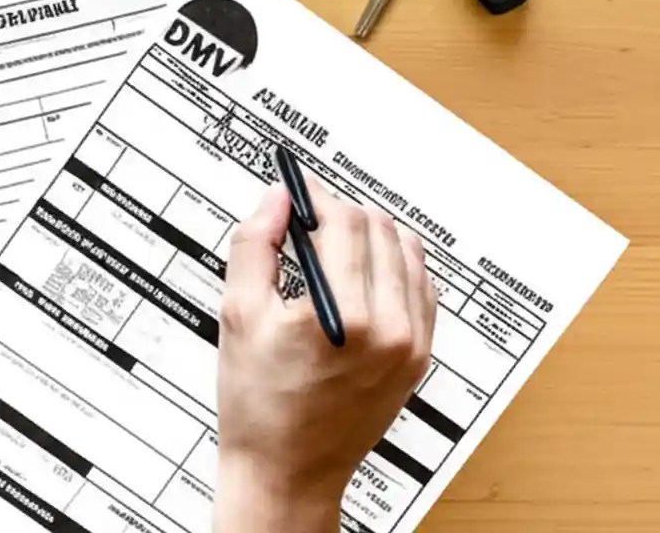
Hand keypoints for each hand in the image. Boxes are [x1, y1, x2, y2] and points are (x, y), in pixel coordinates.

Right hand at [214, 180, 436, 531]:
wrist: (288, 471)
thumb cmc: (260, 406)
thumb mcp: (238, 317)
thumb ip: (253, 247)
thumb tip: (275, 200)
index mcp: (345, 317)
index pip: (343, 221)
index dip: (315, 195)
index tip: (295, 188)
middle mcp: (390, 328)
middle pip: (377, 229)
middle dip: (338, 213)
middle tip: (303, 219)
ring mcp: (412, 344)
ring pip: (405, 251)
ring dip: (369, 235)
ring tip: (330, 246)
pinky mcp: (420, 356)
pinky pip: (421, 286)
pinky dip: (394, 266)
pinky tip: (362, 273)